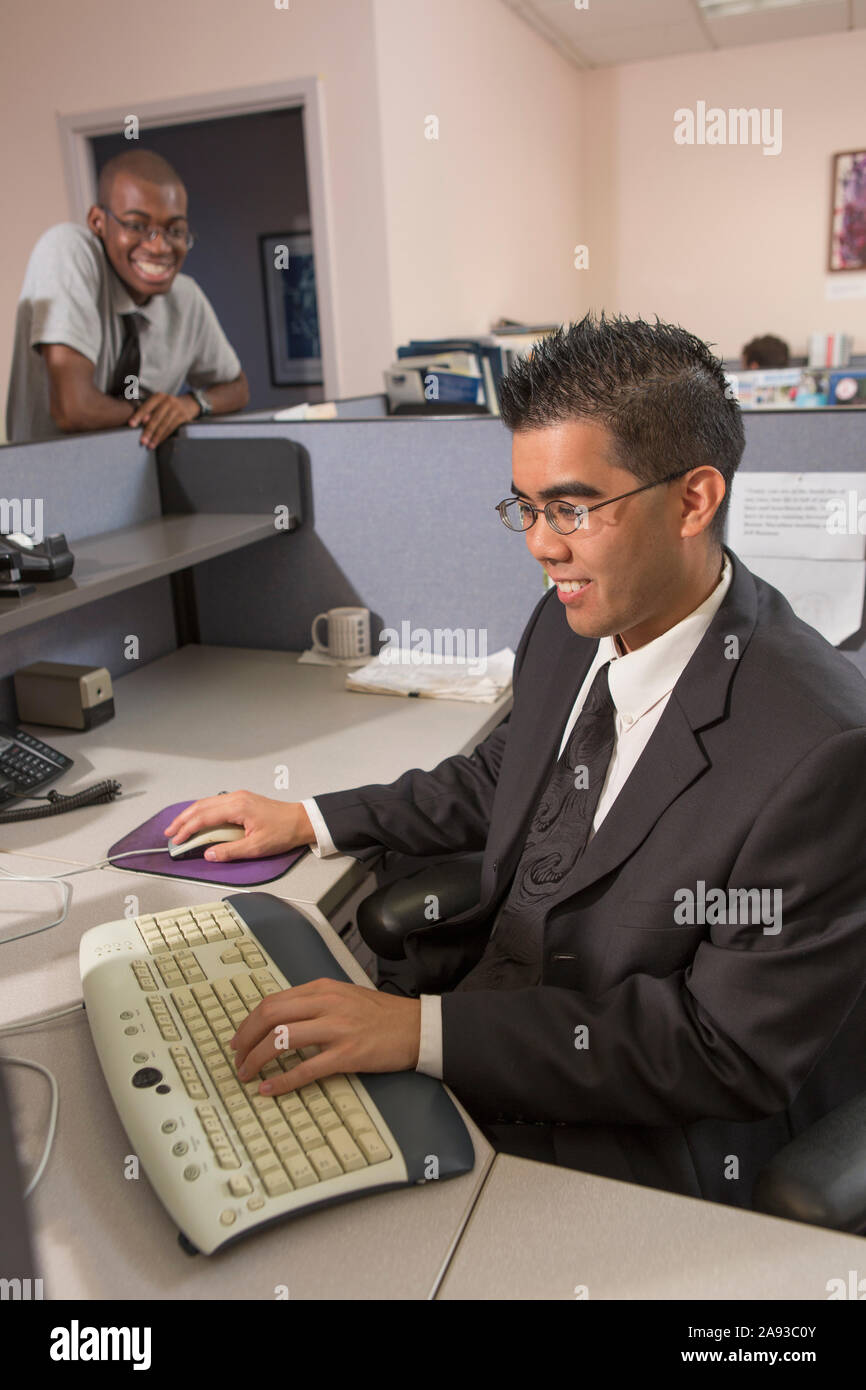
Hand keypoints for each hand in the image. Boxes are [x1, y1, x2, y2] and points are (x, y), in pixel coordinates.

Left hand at [128, 392, 198, 448]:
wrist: (188, 404)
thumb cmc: (168, 406)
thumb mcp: (159, 403)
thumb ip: (149, 410)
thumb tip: (142, 422)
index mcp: (158, 396)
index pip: (146, 406)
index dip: (138, 416)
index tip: (131, 425)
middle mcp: (168, 400)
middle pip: (156, 417)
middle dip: (148, 430)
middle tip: (142, 441)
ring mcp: (177, 408)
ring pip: (164, 424)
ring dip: (156, 436)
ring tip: (149, 445)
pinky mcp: (183, 416)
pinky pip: (172, 428)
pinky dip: (164, 436)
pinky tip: (158, 442)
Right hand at [163, 791, 314, 860]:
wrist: (301, 821)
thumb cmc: (283, 831)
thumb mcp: (256, 847)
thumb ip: (230, 851)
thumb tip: (209, 855)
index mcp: (237, 807)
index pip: (204, 818)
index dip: (187, 830)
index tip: (177, 841)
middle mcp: (235, 798)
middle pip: (200, 807)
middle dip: (182, 820)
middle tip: (169, 833)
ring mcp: (238, 797)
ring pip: (206, 803)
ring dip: (191, 815)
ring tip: (178, 827)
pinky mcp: (242, 799)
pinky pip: (215, 803)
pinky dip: (202, 811)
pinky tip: (198, 819)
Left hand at [231, 980, 421, 1090]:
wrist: (416, 1027)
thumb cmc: (381, 1015)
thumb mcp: (344, 996)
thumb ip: (314, 1003)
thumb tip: (281, 1019)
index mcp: (322, 989)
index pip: (273, 1001)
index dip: (248, 1022)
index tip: (239, 1038)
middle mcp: (326, 1004)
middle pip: (270, 1016)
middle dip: (246, 1039)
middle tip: (237, 1058)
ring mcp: (336, 1029)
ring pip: (282, 1039)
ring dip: (257, 1059)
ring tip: (247, 1074)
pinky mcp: (347, 1054)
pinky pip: (306, 1069)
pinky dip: (282, 1081)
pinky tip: (269, 1089)